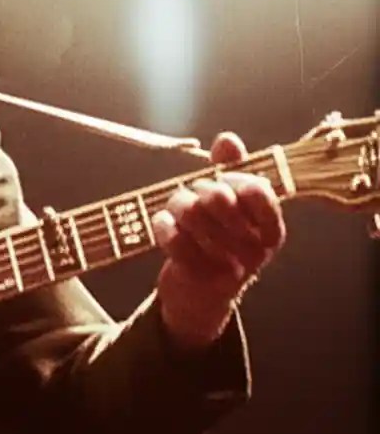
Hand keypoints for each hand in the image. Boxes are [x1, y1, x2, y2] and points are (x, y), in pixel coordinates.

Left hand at [151, 132, 286, 351]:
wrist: (201, 294)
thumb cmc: (219, 240)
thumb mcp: (231, 206)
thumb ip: (232, 170)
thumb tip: (228, 139)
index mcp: (271, 228)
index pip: (255, 189)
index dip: (232, 178)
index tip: (224, 182)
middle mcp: (255, 248)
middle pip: (217, 195)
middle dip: (199, 189)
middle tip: (195, 197)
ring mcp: (228, 265)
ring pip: (191, 211)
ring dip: (177, 205)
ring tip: (178, 211)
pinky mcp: (197, 275)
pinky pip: (171, 236)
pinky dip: (162, 225)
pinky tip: (164, 225)